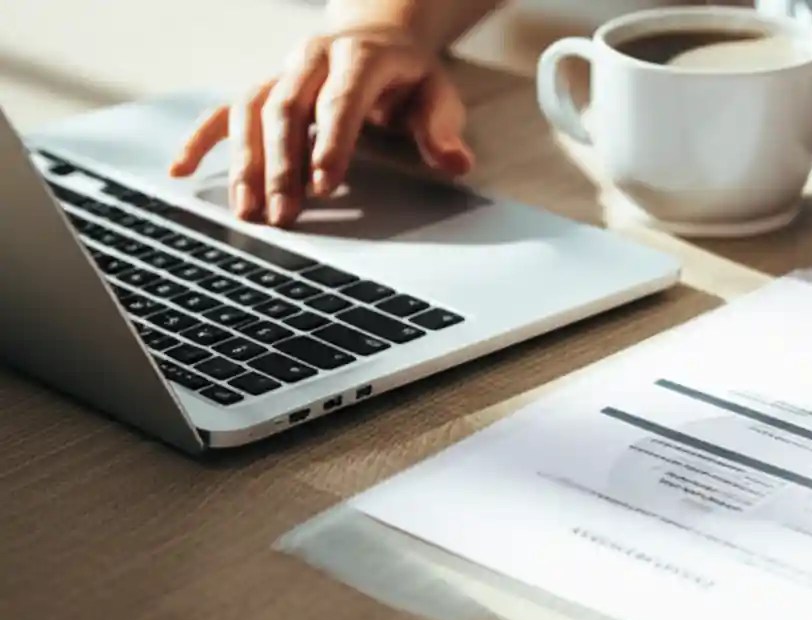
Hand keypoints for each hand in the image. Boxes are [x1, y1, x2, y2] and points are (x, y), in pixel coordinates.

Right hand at [168, 28, 474, 226]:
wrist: (378, 37)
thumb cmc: (410, 78)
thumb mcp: (438, 95)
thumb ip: (442, 128)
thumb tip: (456, 162)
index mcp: (359, 57)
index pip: (340, 101)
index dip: (332, 144)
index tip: (323, 187)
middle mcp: (311, 58)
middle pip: (286, 109)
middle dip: (282, 165)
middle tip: (283, 216)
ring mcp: (281, 72)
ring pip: (250, 112)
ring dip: (244, 163)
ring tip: (245, 211)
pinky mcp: (263, 87)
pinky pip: (223, 110)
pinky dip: (202, 139)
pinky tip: (181, 170)